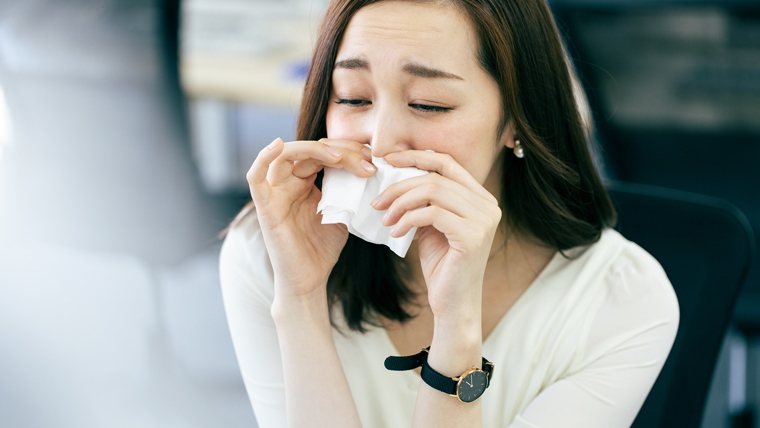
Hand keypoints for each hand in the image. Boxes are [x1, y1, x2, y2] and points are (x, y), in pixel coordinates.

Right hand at [246, 138, 375, 296]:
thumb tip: (369, 169)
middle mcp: (288, 184)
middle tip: (368, 161)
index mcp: (305, 183)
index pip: (324, 153)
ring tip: (340, 158)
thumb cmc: (322, 249)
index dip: (348, 151)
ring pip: (286, 155)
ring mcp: (275, 193)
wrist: (309, 280)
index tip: (374, 160)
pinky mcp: (265, 208)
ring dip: (315, 150)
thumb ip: (348, 191)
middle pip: (310, 151)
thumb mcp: (342, 214)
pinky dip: (263, 158)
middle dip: (341, 151)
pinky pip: (255, 178)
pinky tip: (277, 145)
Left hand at [370, 150, 501, 318]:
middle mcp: (488, 205)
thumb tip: (396, 174)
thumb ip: (425, 200)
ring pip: (433, 191)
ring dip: (401, 202)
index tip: (389, 160)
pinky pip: (432, 214)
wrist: (454, 303)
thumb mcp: (432, 225)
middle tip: (378, 201)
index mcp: (481, 198)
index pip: (447, 163)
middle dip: (401, 186)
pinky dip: (408, 219)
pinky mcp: (473, 236)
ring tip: (385, 218)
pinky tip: (395, 232)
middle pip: (436, 177)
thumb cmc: (442, 264)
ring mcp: (483, 220)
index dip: (417, 156)